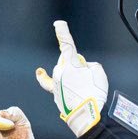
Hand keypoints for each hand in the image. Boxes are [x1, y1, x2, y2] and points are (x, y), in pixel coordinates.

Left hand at [35, 19, 108, 136]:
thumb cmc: (95, 93)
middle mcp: (59, 71)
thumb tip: (79, 68)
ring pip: (63, 71)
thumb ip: (87, 64)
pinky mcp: (54, 93)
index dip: (62, 32)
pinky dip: (45, 77)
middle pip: (67, 60)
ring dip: (71, 75)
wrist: (87, 115)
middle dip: (76, 64)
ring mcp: (55, 83)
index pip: (66, 43)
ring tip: (83, 89)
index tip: (58, 23)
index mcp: (70, 63)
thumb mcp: (98, 71)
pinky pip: (49, 81)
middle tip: (87, 78)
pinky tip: (39, 71)